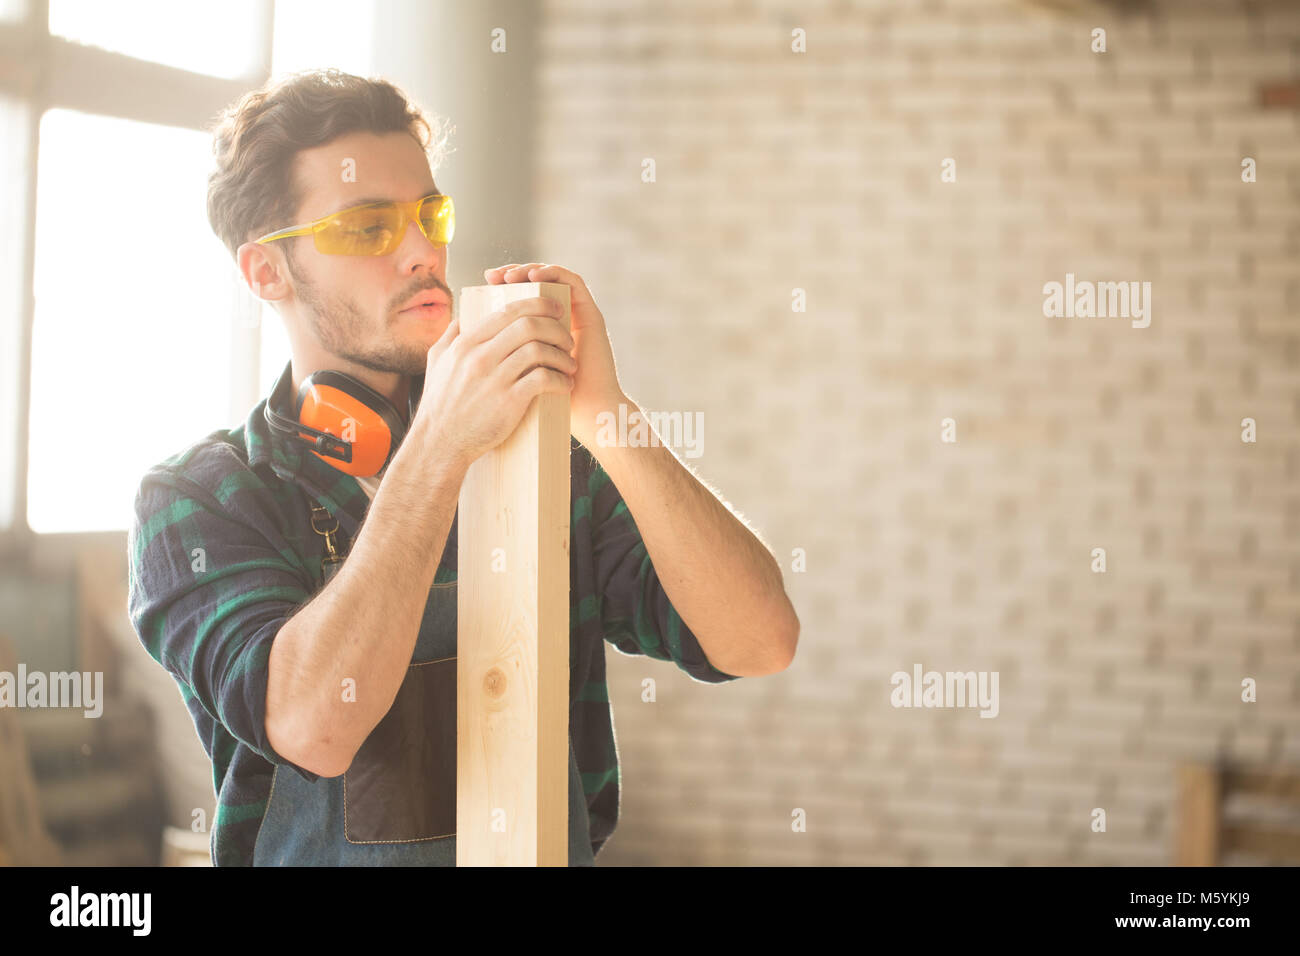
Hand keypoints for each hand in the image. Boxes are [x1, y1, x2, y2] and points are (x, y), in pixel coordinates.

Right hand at [412, 295, 575, 469]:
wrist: (439, 443)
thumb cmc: (440, 405)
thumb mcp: (436, 363)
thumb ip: (449, 338)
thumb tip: (462, 320)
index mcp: (466, 343)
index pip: (508, 311)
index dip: (538, 305)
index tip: (556, 309)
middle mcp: (480, 357)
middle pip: (529, 326)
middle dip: (556, 328)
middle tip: (567, 340)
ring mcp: (494, 379)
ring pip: (539, 350)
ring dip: (562, 355)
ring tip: (570, 365)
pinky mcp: (508, 402)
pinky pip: (542, 380)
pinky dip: (560, 379)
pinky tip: (565, 385)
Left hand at [484, 263, 624, 448]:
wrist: (587, 418)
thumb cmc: (546, 405)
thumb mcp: (511, 378)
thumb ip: (492, 359)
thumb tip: (457, 337)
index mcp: (538, 335)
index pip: (519, 300)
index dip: (502, 289)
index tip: (483, 285)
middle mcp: (558, 322)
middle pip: (534, 286)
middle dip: (512, 276)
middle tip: (493, 276)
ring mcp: (575, 317)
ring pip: (553, 280)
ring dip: (530, 272)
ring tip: (510, 276)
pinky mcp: (591, 316)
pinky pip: (574, 284)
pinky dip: (554, 275)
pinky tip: (535, 277)